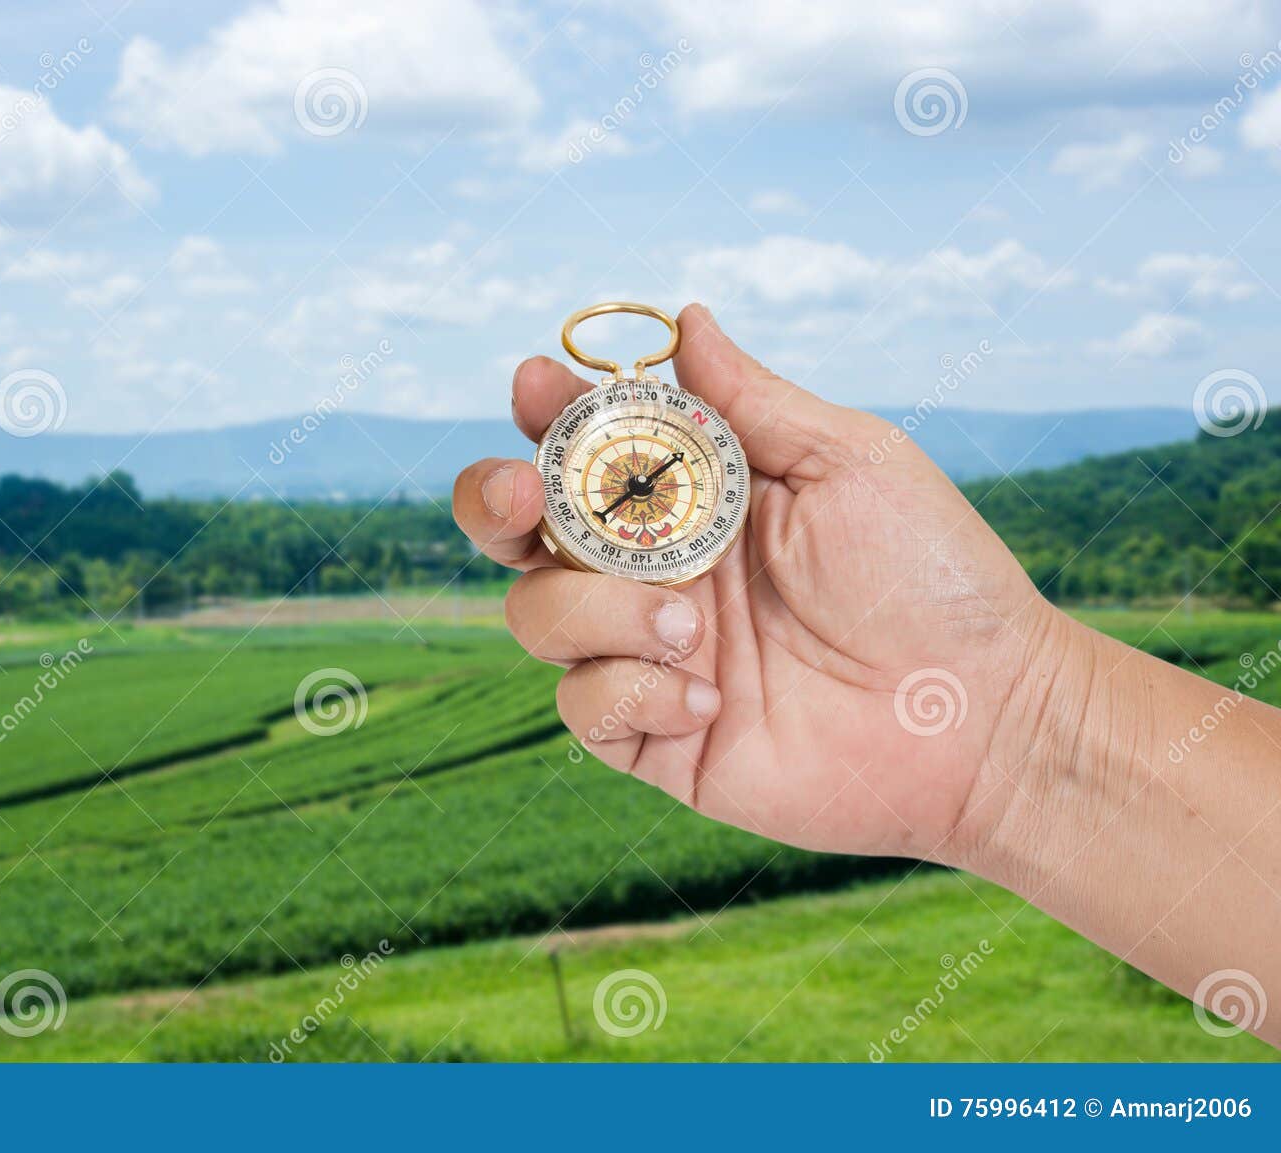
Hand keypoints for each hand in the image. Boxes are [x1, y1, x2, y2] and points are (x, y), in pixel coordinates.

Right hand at [453, 304, 1058, 866]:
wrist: (982, 718)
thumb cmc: (931, 575)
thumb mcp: (847, 462)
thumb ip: (751, 400)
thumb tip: (685, 317)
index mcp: (693, 502)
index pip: (587, 451)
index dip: (544, 415)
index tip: (539, 385)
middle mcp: (655, 574)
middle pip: (521, 534)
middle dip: (492, 502)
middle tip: (521, 497)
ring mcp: (649, 656)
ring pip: (538, 615)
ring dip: (597, 609)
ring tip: (692, 625)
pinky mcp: (657, 738)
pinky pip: (583, 707)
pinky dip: (630, 691)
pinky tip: (712, 697)